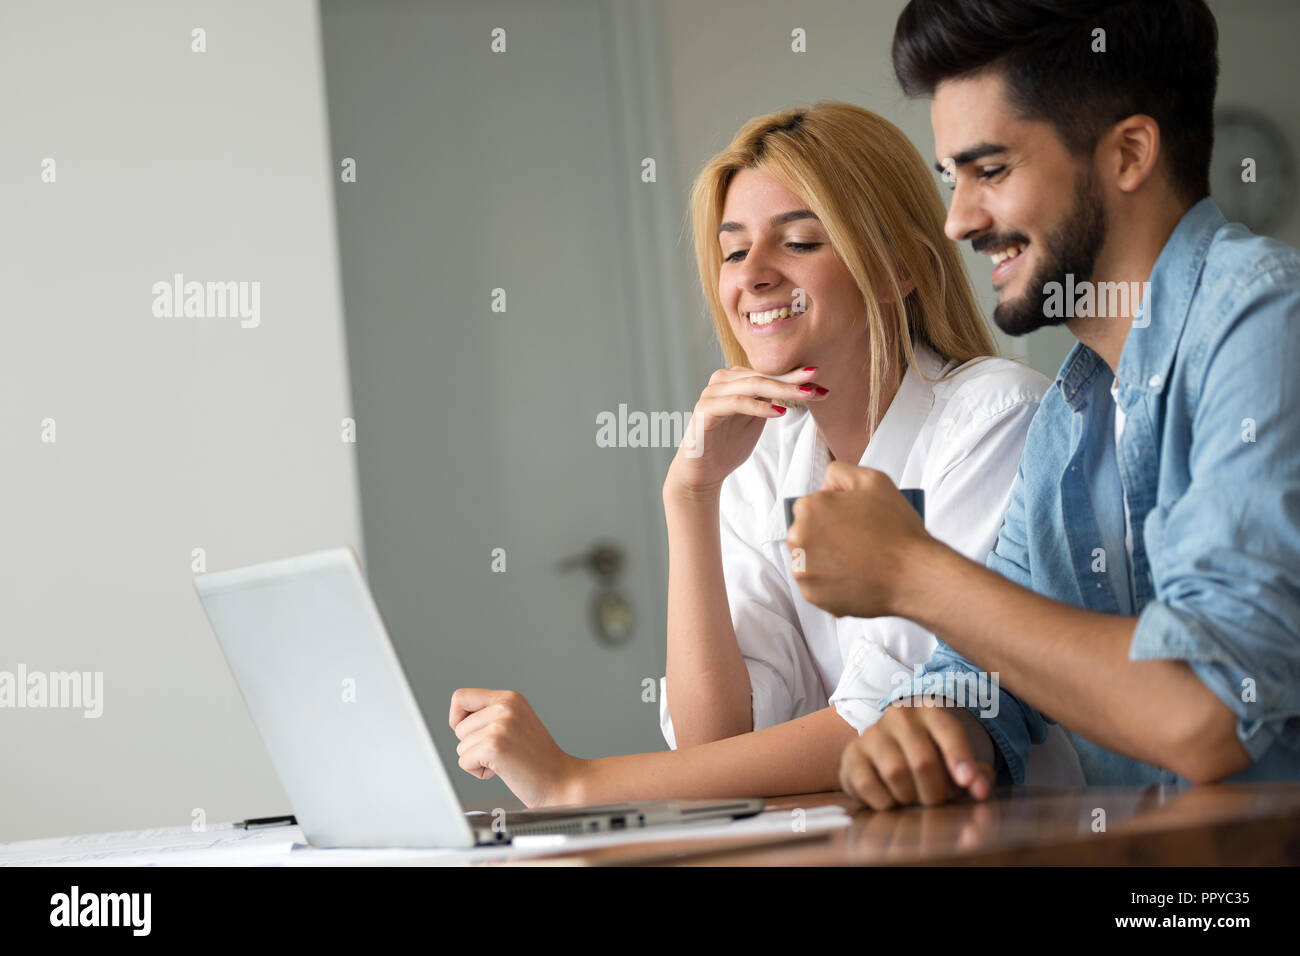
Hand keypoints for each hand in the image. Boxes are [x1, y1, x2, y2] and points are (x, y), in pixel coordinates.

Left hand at [448, 688, 586, 807]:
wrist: (562, 780)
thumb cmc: (539, 758)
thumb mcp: (518, 722)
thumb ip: (492, 714)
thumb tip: (457, 722)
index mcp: (510, 698)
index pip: (460, 698)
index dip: (458, 718)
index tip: (472, 734)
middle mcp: (505, 706)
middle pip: (458, 727)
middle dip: (473, 745)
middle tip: (501, 753)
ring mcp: (500, 725)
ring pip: (461, 746)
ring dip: (478, 760)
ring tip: (505, 761)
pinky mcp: (494, 746)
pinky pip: (464, 761)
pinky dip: (478, 772)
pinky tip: (502, 771)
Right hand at [664, 365, 827, 498]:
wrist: (703, 472)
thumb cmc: (730, 444)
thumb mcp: (757, 418)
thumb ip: (772, 399)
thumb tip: (805, 385)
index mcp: (734, 379)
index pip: (768, 373)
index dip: (794, 376)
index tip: (820, 380)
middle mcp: (722, 381)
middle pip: (762, 375)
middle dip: (791, 378)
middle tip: (815, 378)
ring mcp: (711, 394)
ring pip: (751, 385)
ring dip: (781, 389)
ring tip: (805, 395)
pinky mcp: (704, 410)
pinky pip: (736, 403)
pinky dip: (759, 406)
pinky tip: (779, 412)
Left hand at [786, 463, 931, 617]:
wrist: (913, 576)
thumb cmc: (897, 530)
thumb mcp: (873, 480)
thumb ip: (840, 472)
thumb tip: (824, 485)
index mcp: (809, 509)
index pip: (809, 506)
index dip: (832, 512)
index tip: (852, 521)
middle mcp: (798, 539)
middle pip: (806, 533)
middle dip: (826, 536)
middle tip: (856, 542)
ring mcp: (804, 570)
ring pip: (811, 560)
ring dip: (827, 560)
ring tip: (858, 561)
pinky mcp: (813, 595)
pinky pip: (818, 585)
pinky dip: (832, 583)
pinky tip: (856, 577)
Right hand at [838, 703, 994, 809]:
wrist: (884, 755)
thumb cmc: (927, 758)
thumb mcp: (954, 761)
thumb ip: (975, 774)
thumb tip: (981, 790)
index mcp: (929, 710)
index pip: (948, 731)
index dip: (960, 758)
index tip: (968, 783)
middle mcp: (899, 716)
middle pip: (923, 761)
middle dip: (936, 791)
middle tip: (937, 800)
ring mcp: (872, 734)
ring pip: (896, 774)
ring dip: (910, 796)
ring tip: (913, 797)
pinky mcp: (851, 756)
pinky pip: (869, 786)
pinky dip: (885, 801)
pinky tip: (890, 798)